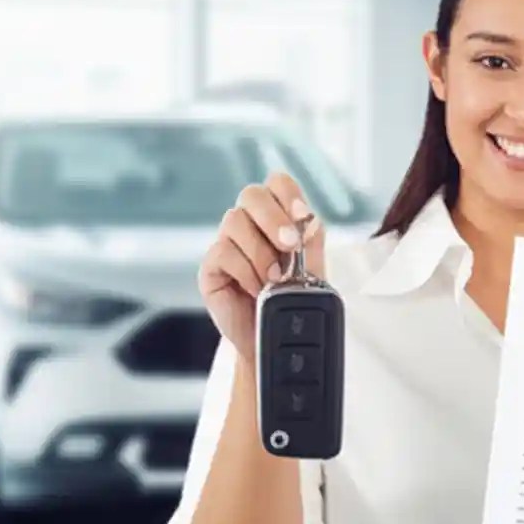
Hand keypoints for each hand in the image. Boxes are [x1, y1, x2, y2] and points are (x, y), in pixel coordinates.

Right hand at [197, 172, 323, 360]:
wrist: (275, 340)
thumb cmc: (292, 301)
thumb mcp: (312, 268)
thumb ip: (311, 241)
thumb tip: (309, 219)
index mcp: (277, 218)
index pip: (277, 184)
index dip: (288, 193)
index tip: (302, 215)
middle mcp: (250, 224)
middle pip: (252, 194)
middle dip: (273, 217)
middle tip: (289, 246)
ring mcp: (227, 242)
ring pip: (235, 221)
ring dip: (261, 251)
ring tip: (275, 280)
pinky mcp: (211, 265)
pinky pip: (223, 252)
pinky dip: (246, 270)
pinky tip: (256, 289)